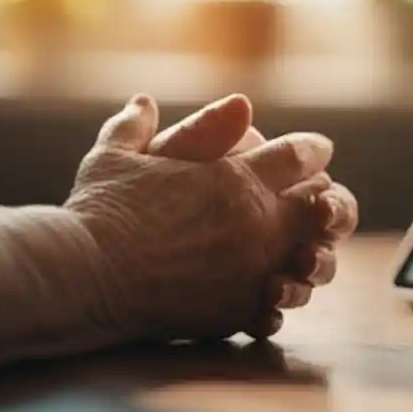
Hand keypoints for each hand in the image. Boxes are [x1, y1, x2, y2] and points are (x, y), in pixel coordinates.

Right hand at [65, 94, 346, 340]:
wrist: (87, 275)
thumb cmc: (99, 210)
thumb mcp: (117, 154)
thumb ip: (137, 126)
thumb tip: (143, 101)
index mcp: (236, 177)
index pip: (300, 157)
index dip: (312, 153)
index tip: (316, 154)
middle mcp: (256, 222)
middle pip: (320, 207)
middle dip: (325, 201)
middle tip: (321, 201)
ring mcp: (253, 270)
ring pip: (310, 260)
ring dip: (310, 253)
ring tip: (301, 252)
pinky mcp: (238, 310)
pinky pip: (280, 305)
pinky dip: (278, 298)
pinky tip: (269, 295)